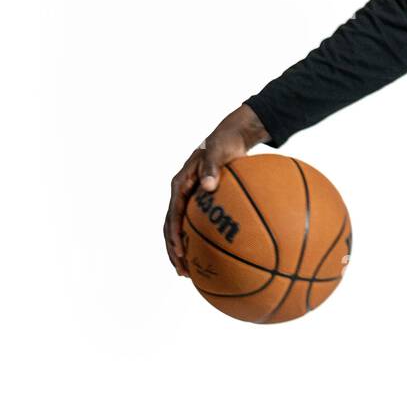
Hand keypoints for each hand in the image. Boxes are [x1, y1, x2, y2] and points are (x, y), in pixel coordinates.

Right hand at [164, 104, 269, 277]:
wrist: (229, 139)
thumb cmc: (223, 144)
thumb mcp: (218, 152)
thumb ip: (211, 167)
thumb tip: (207, 186)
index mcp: (180, 184)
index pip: (172, 214)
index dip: (174, 234)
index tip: (180, 251)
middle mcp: (180, 194)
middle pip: (170, 228)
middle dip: (174, 251)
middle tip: (182, 272)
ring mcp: (188, 200)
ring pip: (179, 231)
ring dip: (181, 252)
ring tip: (188, 273)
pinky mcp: (199, 203)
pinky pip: (195, 226)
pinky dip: (197, 242)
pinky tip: (208, 258)